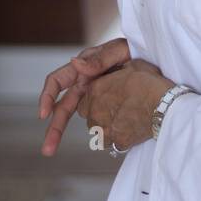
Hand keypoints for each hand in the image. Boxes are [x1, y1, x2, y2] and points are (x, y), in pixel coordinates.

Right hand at [38, 37, 130, 156]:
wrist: (157, 64)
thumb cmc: (136, 49)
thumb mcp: (119, 50)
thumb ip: (100, 58)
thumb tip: (74, 63)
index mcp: (83, 68)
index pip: (57, 81)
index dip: (47, 97)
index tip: (43, 115)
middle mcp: (84, 84)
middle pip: (62, 107)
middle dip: (54, 128)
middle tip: (48, 150)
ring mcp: (94, 96)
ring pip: (75, 117)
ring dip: (63, 133)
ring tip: (53, 151)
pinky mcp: (106, 106)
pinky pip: (95, 120)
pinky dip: (92, 132)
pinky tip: (94, 143)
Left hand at [74, 59, 172, 155]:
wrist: (166, 106)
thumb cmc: (151, 84)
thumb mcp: (132, 64)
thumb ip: (112, 66)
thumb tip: (98, 67)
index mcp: (96, 89)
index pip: (85, 95)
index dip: (97, 95)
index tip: (108, 95)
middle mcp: (96, 110)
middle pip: (87, 113)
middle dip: (97, 111)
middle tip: (114, 107)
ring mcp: (105, 128)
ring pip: (97, 130)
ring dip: (105, 126)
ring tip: (122, 120)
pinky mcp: (117, 141)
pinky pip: (111, 142)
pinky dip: (117, 138)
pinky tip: (128, 131)